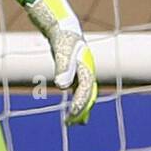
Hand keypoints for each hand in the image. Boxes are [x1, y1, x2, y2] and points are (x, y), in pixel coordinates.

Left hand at [24, 0, 97, 123]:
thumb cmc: (63, 38)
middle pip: (88, 95)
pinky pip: (79, 91)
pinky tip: (72, 111)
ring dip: (81, 109)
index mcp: (86, 68)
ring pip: (85, 95)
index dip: (80, 104)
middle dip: (82, 110)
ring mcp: (83, 73)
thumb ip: (62, 68)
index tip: (71, 115)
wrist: (64, 28)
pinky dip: (76, 101)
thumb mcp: (61, 51)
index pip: (85, 90)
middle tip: (72, 123)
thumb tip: (62, 87)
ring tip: (73, 123)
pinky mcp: (76, 73)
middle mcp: (88, 72)